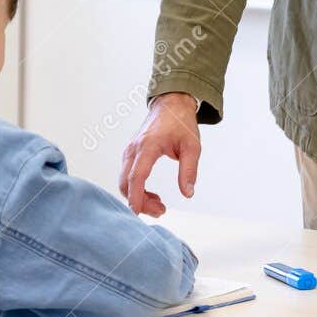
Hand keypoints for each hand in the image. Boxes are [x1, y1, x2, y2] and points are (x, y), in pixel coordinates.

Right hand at [119, 92, 201, 216]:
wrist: (171, 104)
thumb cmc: (182, 123)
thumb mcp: (192, 146)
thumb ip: (189, 170)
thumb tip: (188, 193)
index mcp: (148, 146)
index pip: (137, 176)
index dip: (136, 196)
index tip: (138, 212)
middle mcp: (134, 149)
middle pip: (126, 183)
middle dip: (139, 201)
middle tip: (161, 210)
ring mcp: (129, 151)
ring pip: (124, 181)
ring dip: (137, 196)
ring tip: (159, 204)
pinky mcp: (130, 153)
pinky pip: (127, 175)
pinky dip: (135, 188)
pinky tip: (151, 194)